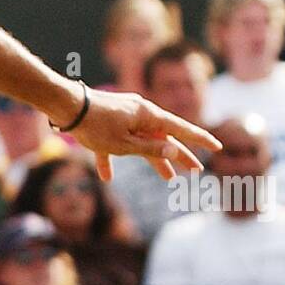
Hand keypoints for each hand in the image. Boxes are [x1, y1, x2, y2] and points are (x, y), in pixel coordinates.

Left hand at [63, 87, 220, 182]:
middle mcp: (141, 114)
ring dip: (154, 160)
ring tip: (168, 178)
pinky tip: (107, 178)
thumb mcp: (125, 144)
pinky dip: (111, 158)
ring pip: (143, 142)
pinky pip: (114, 143)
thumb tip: (174, 150)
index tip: (216, 147)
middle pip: (164, 137)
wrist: (67, 106)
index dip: (200, 139)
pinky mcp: (108, 122)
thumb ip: (150, 148)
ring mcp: (125, 117)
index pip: (181, 129)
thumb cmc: (96, 126)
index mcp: (149, 116)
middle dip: (180, 156)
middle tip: (196, 171)